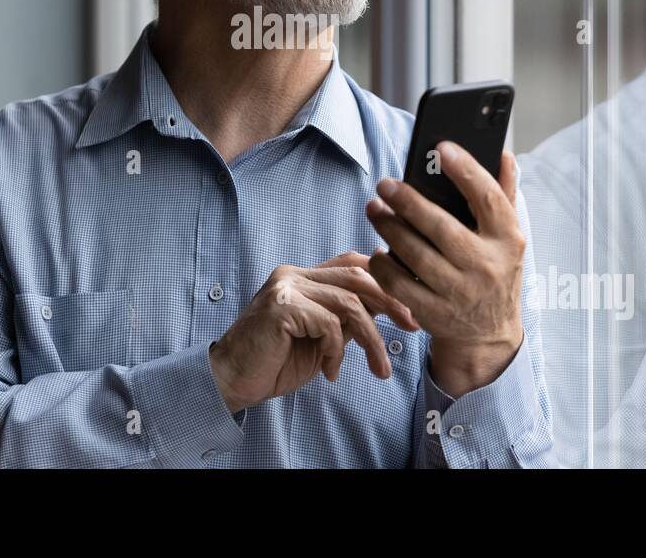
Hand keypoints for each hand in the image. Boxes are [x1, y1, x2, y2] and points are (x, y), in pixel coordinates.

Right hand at [208, 251, 419, 414]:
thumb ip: (345, 319)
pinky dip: (338, 351)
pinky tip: (330, 372)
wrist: (231, 382)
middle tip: (414, 326)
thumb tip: (388, 306)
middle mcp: (293, 274)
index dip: (385, 281)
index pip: (352, 264)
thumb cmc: (274, 363)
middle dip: (392, 301)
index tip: (410, 307)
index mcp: (301, 276)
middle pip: (357, 275)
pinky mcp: (282, 306)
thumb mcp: (321, 338)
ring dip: (371, 339)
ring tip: (379, 368)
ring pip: (349, 303)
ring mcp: (285, 286)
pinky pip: (329, 324)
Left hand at [364, 143, 526, 396]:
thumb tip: (502, 153)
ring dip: (388, 228)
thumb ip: (504, 193)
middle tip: (385, 184)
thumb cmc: (495, 270)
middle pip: (441, 227)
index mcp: (508, 239)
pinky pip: (399, 284)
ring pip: (415, 254)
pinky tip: (377, 247)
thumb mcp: (508, 236)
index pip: (488, 198)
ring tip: (374, 208)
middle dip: (408, 202)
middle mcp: (487, 266)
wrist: (489, 334)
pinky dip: (383, 264)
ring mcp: (460, 293)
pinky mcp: (435, 313)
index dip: (466, 171)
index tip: (442, 148)